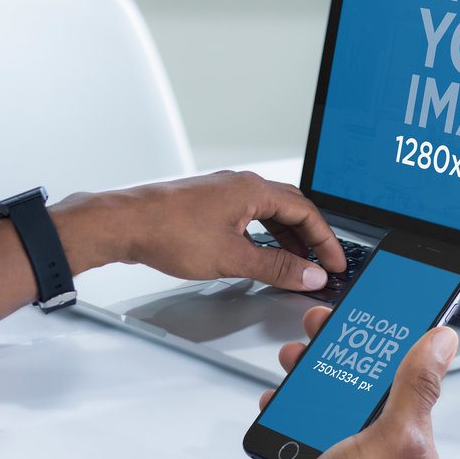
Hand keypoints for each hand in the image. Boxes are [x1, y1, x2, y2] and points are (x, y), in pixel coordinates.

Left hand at [53, 171, 346, 291]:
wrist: (124, 224)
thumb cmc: (168, 231)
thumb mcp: (232, 257)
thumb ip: (276, 267)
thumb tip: (308, 273)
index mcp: (253, 189)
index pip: (306, 212)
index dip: (326, 240)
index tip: (335, 261)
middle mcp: (239, 184)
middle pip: (290, 208)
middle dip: (309, 238)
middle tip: (320, 264)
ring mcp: (221, 193)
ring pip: (267, 212)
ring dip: (285, 237)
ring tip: (294, 264)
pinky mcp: (206, 204)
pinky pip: (247, 216)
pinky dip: (262, 235)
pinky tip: (257, 253)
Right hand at [255, 307, 457, 458]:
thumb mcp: (392, 444)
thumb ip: (416, 391)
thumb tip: (443, 341)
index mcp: (410, 439)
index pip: (409, 373)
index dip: (393, 336)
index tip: (380, 306)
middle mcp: (378, 442)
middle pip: (363, 374)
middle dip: (341, 345)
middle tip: (323, 326)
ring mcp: (341, 448)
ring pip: (329, 389)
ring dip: (310, 368)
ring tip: (296, 358)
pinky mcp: (308, 455)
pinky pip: (299, 414)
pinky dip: (286, 400)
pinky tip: (281, 396)